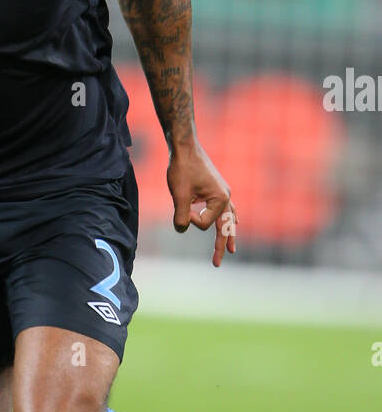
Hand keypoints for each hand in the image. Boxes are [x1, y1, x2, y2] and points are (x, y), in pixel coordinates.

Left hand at [167, 140, 236, 267]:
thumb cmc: (182, 168)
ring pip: (228, 218)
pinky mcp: (216, 189)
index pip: (204, 224)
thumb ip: (181, 216)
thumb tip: (182, 229)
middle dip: (221, 246)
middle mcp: (226, 197)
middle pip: (226, 228)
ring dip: (228, 234)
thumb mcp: (179, 194)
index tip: (182, 204)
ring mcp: (223, 192)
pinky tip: (231, 222)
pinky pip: (226, 208)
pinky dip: (227, 218)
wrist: (184, 147)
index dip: (189, 218)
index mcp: (221, 199)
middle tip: (216, 264)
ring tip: (231, 249)